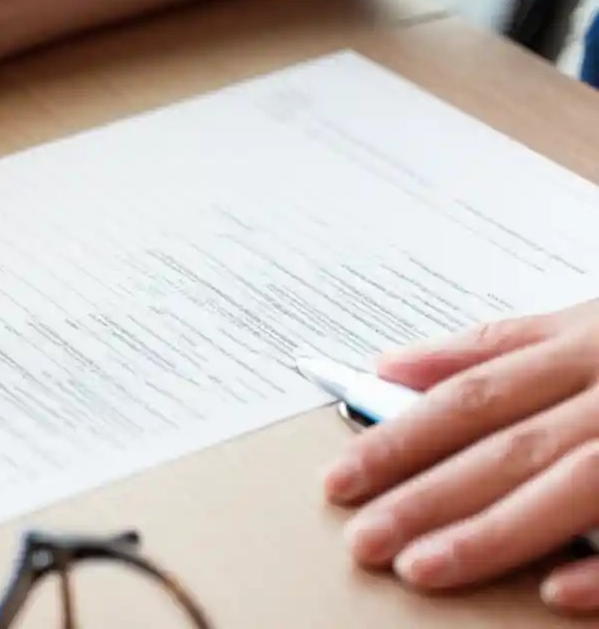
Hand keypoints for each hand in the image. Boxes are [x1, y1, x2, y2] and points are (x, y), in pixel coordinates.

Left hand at [324, 299, 598, 612]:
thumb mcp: (585, 323)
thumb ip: (494, 346)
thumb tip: (394, 365)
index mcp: (586, 348)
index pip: (471, 399)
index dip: (400, 440)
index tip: (340, 480)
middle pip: (510, 446)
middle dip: (427, 495)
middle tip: (362, 539)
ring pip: (573, 484)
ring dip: (494, 532)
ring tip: (421, 569)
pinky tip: (558, 592)